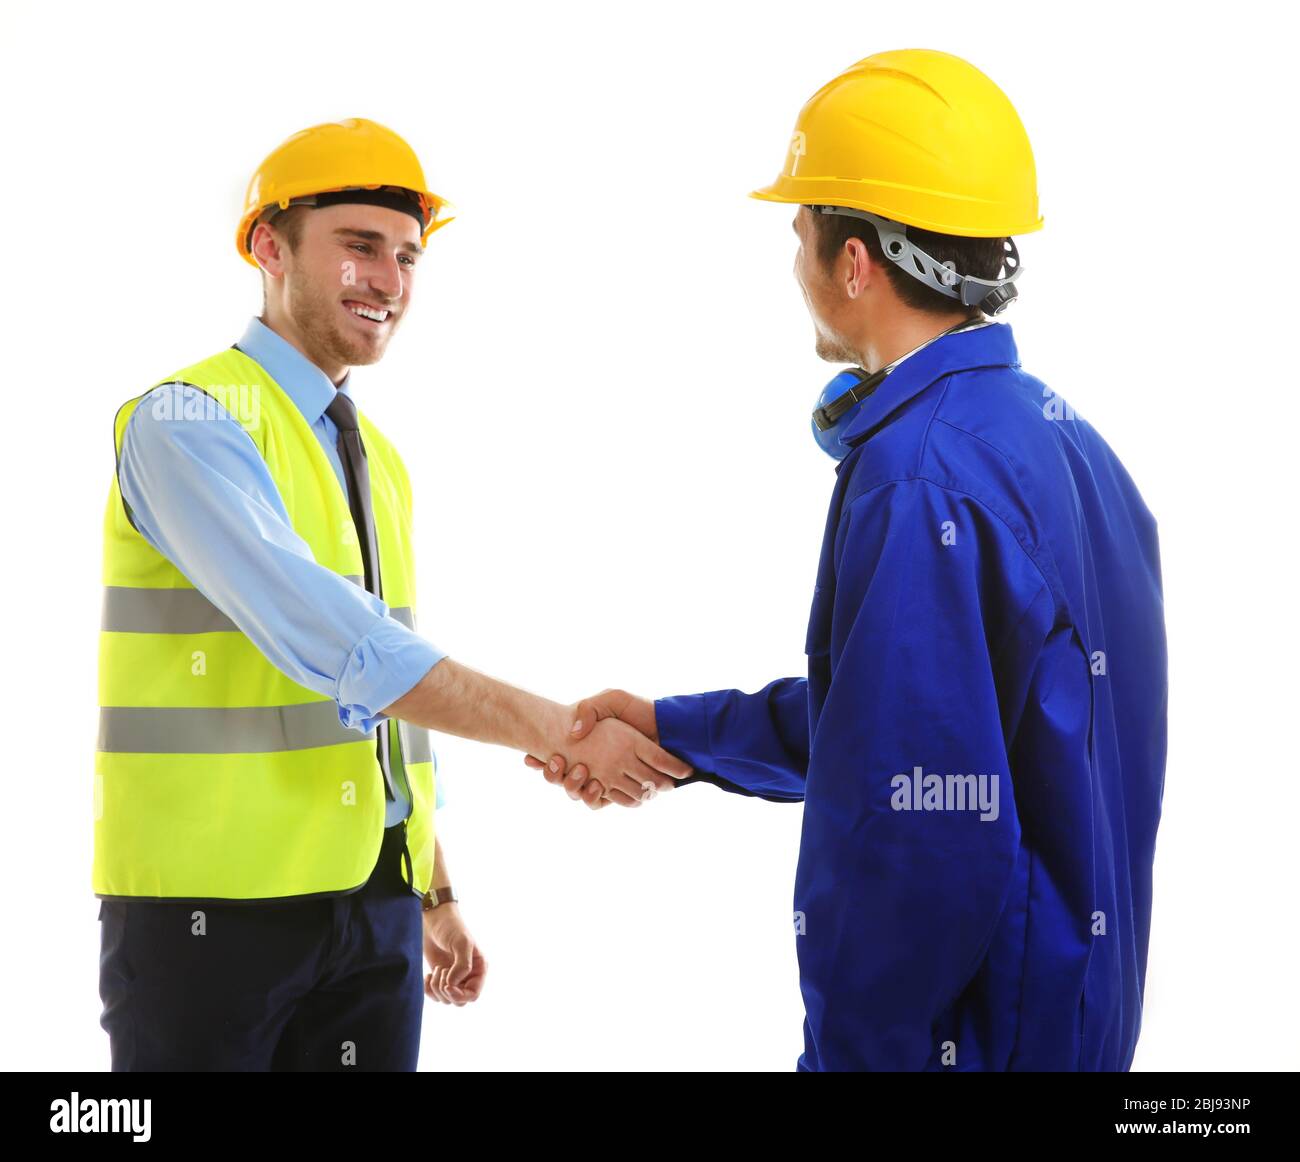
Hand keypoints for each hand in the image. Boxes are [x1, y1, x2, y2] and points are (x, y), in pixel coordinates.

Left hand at [423, 902, 486, 1004]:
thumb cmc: (450, 927)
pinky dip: (428, 990)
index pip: (473, 994)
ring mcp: (453, 977)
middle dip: (447, 991)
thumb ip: (462, 966)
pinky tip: (427, 975)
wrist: (432, 919)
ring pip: (446, 999)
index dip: (460, 995)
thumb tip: (452, 985)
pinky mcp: (439, 977)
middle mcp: (468, 976)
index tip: (448, 986)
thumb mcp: (461, 943)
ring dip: (437, 987)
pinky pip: (435, 995)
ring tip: (436, 968)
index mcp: (479, 968)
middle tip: (441, 971)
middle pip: (459, 1001)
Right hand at [525, 689, 667, 808]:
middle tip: (554, 761)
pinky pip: (600, 802)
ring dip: (571, 785)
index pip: (553, 757)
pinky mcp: (620, 790)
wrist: (666, 726)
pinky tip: (596, 786)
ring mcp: (605, 779)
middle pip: (559, 778)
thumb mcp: (611, 700)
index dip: (537, 761)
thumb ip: (589, 710)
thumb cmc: (637, 711)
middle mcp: (590, 765)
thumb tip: (573, 734)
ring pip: (577, 793)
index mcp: (583, 745)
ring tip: (578, 771)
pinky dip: (594, 797)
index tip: (528, 758)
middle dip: (550, 773)